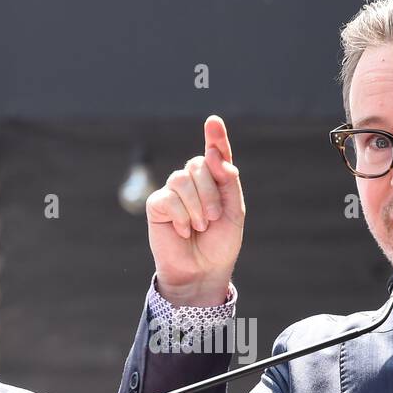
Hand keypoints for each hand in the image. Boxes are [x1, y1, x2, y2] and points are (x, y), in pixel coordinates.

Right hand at [145, 115, 243, 305]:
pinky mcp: (157, 204)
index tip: (214, 122)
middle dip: (211, 192)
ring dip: (196, 205)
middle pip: (200, 163)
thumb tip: (214, 155)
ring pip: (182, 178)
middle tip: (213, 219)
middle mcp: (193, 181)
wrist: (202, 271)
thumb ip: (228, 182)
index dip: (215, 137)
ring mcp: (174, 191)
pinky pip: (169, 197)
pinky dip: (181, 216)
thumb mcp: (234, 212)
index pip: (215, 153)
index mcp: (215, 181)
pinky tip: (182, 230)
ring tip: (199, 226)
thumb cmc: (219, 244)